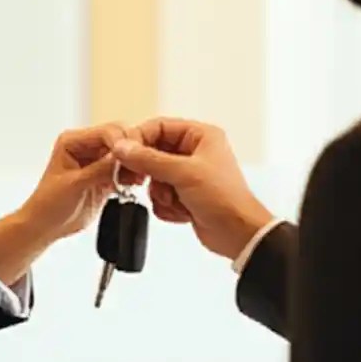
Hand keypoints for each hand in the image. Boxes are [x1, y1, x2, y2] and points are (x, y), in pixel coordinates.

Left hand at [0, 123, 140, 284]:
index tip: (130, 157)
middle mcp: (86, 147)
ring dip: (134, 165)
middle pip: (120, 138)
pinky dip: (132, 176)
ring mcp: (97, 161)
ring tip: (135, 180)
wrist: (47, 226)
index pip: (106, 131)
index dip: (122, 142)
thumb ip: (100, 169)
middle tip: (137, 169)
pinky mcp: (105, 176)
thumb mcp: (75, 184)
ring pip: (125, 154)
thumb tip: (122, 156)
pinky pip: (126, 169)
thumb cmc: (48, 204)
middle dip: (131, 153)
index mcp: (72, 141)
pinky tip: (132, 185)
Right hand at [112, 117, 273, 260]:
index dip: (139, 139)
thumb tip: (123, 148)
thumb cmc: (225, 199)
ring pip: (153, 176)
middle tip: (138, 179)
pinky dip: (165, 205)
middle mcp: (194, 152)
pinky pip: (158, 194)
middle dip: (148, 172)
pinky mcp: (183, 194)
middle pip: (152, 153)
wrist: (237, 234)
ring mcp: (188, 174)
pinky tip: (182, 210)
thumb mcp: (183, 173)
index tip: (123, 153)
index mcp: (200, 136)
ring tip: (174, 199)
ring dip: (159, 192)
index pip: (158, 127)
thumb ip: (148, 159)